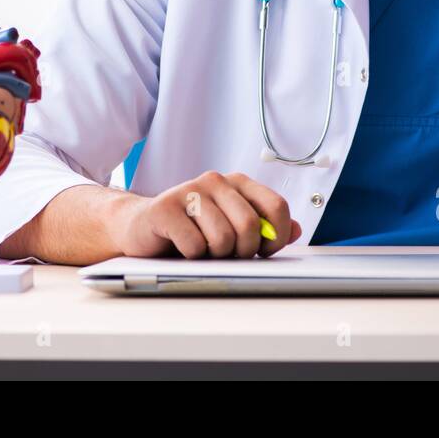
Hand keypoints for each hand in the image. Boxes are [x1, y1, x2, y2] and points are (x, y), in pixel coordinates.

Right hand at [109, 171, 301, 258]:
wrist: (142, 227)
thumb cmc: (191, 229)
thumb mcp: (232, 227)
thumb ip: (264, 227)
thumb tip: (296, 229)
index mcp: (237, 182)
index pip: (276, 206)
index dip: (277, 236)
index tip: (265, 251)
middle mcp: (215, 181)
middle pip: (250, 226)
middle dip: (243, 251)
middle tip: (228, 255)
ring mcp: (189, 191)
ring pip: (223, 238)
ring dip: (215, 255)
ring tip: (202, 249)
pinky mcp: (166, 208)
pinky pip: (195, 245)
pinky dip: (192, 256)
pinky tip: (182, 247)